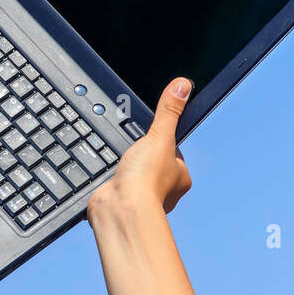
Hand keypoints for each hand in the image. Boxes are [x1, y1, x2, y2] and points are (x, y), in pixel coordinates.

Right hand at [90, 77, 193, 215]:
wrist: (121, 208)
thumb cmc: (146, 180)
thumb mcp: (159, 136)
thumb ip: (169, 112)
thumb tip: (183, 86)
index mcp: (180, 176)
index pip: (174, 152)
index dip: (162, 140)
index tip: (152, 135)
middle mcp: (165, 190)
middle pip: (154, 162)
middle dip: (143, 156)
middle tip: (133, 148)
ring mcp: (143, 196)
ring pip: (137, 175)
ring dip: (128, 169)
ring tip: (121, 162)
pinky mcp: (123, 201)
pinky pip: (120, 185)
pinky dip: (115, 180)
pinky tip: (111, 176)